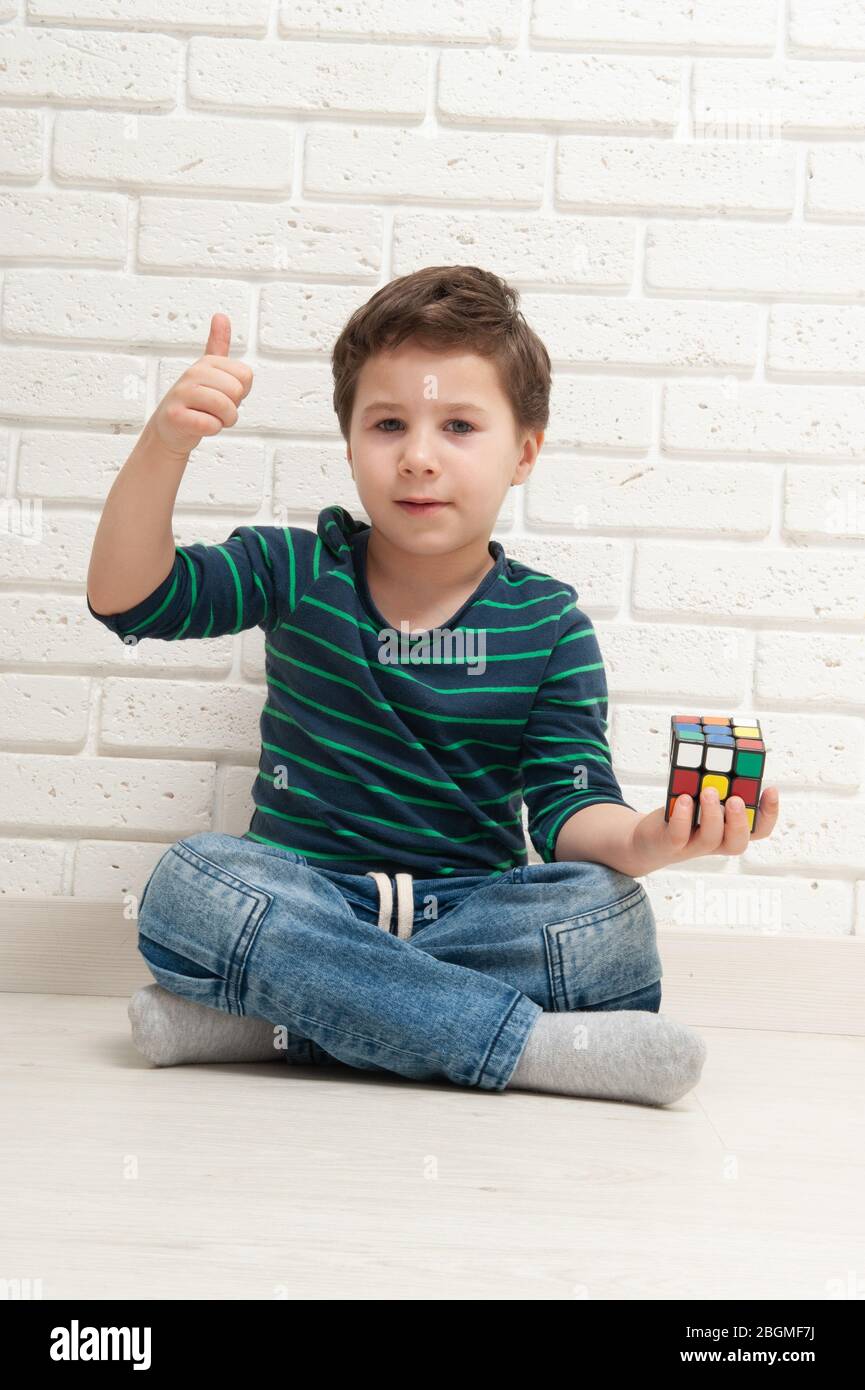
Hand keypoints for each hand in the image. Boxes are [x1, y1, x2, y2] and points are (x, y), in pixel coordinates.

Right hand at [149, 312, 253, 457]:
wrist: (170, 429)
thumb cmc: (195, 401)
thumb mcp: (209, 371)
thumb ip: (218, 346)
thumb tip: (221, 315)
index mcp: (206, 362)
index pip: (246, 375)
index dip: (240, 391)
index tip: (223, 394)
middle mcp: (192, 373)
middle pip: (236, 391)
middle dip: (232, 408)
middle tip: (215, 409)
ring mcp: (181, 394)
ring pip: (225, 408)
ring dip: (223, 420)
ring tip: (209, 417)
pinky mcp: (175, 416)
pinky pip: (210, 425)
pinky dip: (211, 430)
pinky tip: (199, 425)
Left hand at [627, 785, 779, 875]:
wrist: (645, 839)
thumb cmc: (680, 815)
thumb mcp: (700, 799)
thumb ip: (715, 786)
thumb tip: (724, 755)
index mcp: (728, 829)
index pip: (758, 830)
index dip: (769, 813)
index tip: (771, 789)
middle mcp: (715, 841)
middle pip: (737, 842)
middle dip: (740, 821)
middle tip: (736, 799)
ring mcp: (692, 845)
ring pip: (711, 838)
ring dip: (712, 813)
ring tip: (708, 790)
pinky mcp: (669, 843)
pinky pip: (679, 835)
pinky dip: (683, 817)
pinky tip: (684, 799)